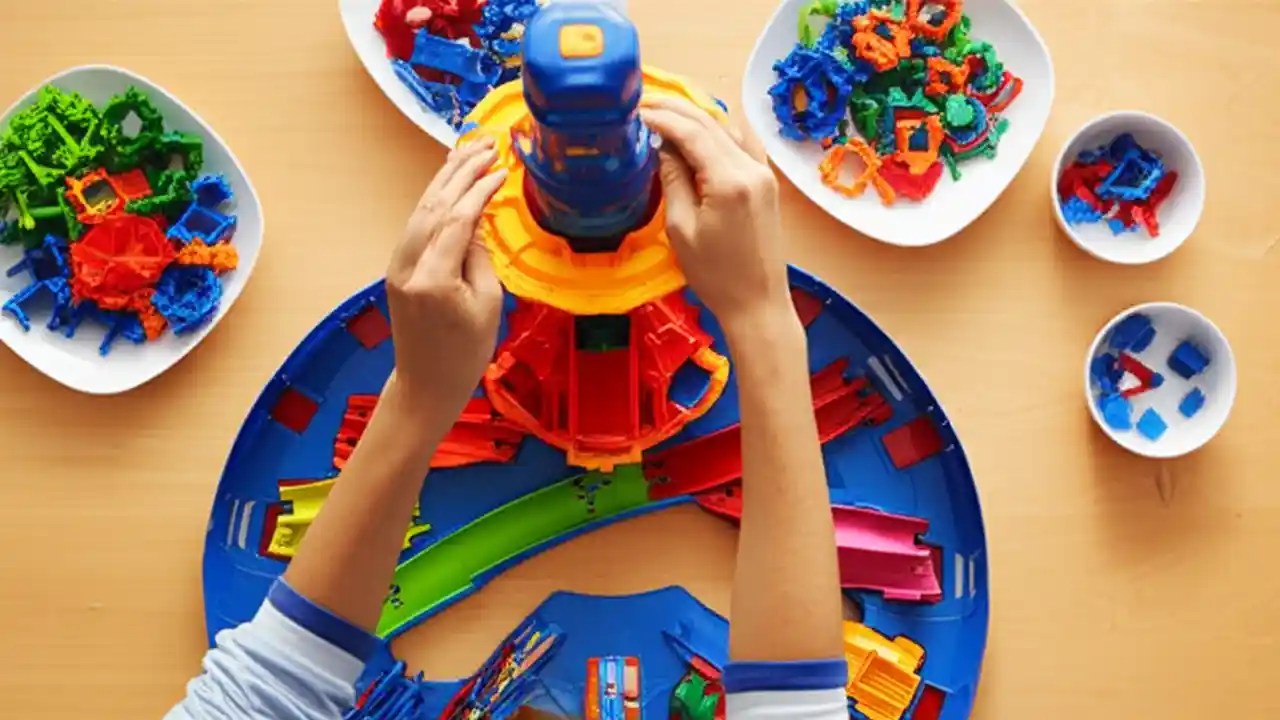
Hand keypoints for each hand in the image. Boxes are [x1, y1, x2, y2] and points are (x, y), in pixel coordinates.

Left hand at [385, 138, 506, 426]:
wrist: (425, 385)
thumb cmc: (464, 355)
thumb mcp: (488, 305)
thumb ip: (480, 257)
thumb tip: (477, 221)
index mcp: (433, 278)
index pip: (458, 219)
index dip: (480, 190)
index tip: (502, 169)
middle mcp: (408, 266)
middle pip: (434, 206)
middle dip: (460, 171)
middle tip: (486, 145)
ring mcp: (397, 266)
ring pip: (420, 211)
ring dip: (444, 180)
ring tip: (468, 153)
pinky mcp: (397, 269)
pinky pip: (416, 225)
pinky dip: (434, 201)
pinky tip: (448, 186)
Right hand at [641, 97, 796, 340]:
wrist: (758, 304)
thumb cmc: (715, 276)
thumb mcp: (681, 229)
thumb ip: (673, 180)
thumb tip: (663, 147)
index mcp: (730, 180)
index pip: (693, 132)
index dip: (662, 117)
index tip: (635, 111)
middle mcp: (752, 169)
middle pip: (711, 124)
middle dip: (676, 111)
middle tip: (644, 104)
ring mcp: (763, 174)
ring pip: (727, 130)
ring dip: (696, 119)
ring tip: (664, 115)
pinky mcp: (766, 184)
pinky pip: (741, 145)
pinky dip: (717, 133)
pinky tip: (698, 134)